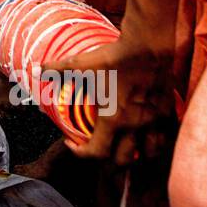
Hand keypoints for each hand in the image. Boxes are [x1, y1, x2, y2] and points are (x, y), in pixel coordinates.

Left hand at [49, 29, 175, 165]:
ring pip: (149, 154)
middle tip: (100, 150)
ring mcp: (154, 121)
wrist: (148, 45)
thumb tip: (38, 69)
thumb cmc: (115, 57)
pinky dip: (157, 142)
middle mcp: (135, 125)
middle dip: (109, 161)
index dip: (80, 153)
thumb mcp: (81, 64)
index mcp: (113, 119)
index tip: (72, 143)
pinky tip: (150, 137)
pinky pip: (166, 137)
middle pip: (123, 161)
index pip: (97, 152)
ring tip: (127, 149)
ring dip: (137, 156)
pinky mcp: (168, 112)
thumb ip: (58, 69)